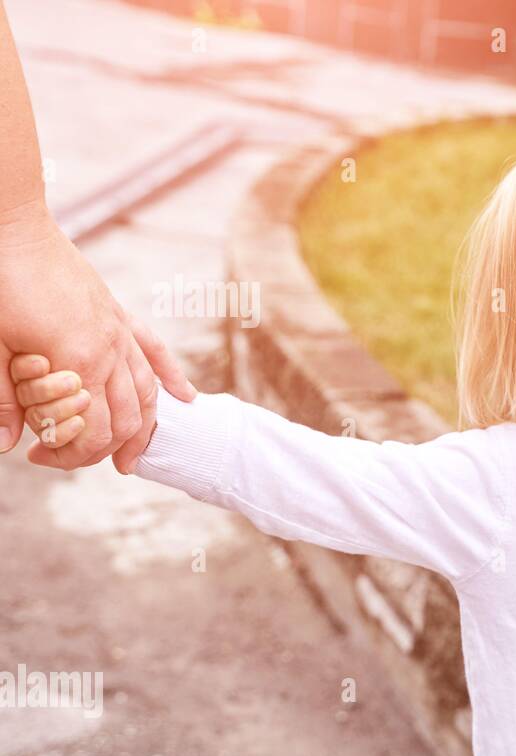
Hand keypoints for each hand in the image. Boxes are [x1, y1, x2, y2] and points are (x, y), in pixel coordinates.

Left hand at [0, 205, 194, 472]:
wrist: (11, 225)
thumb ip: (4, 396)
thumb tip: (8, 443)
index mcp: (80, 361)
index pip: (96, 430)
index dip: (73, 454)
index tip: (41, 457)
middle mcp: (110, 350)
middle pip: (128, 418)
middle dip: (104, 448)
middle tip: (70, 457)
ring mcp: (118, 331)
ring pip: (147, 392)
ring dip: (143, 427)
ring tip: (129, 454)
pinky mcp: (116, 314)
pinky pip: (154, 351)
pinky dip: (171, 377)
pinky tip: (185, 398)